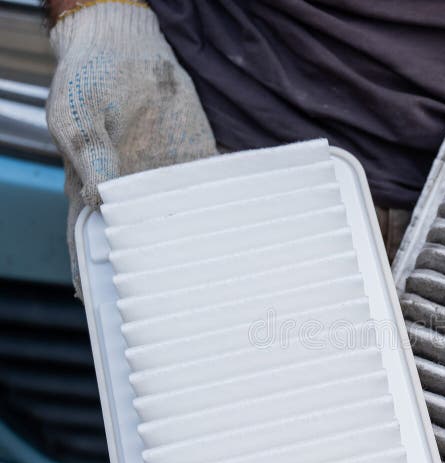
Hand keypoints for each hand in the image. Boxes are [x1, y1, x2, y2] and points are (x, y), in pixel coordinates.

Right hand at [46, 2, 216, 296]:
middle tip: (187, 304)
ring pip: (184, 225)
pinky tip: (244, 233)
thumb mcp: (77, 117)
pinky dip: (226, 210)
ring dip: (201, 248)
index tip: (126, 309)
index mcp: (94, 191)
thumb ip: (91, 158)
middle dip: (165, 272)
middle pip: (149, 243)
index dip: (110, 276)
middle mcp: (133, 197)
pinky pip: (210, 193)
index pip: (99, 242)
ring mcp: (165, 183)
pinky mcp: (193, 164)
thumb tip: (103, 199)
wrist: (125, 48)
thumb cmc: (88, 82)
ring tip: (222, 281)